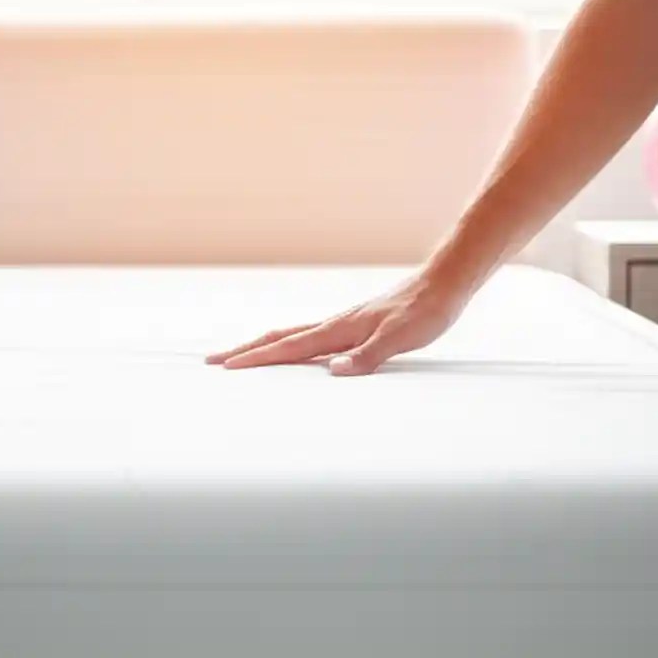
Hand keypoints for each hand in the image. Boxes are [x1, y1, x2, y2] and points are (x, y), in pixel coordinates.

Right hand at [205, 271, 468, 375]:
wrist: (443, 285)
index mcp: (339, 329)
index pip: (289, 347)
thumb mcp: (400, 339)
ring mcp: (342, 324)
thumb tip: (335, 372)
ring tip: (241, 356)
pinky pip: (310, 337)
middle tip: (214, 360)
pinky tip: (294, 353)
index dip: (257, 359)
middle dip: (246, 350)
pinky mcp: (353, 326)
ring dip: (263, 347)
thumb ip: (368, 356)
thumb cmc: (425, 312)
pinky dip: (288, 345)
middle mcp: (334, 325)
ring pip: (292, 335)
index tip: (227, 367)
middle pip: (279, 338)